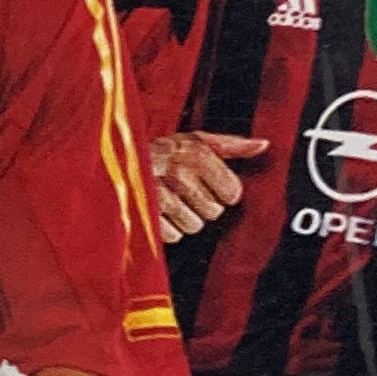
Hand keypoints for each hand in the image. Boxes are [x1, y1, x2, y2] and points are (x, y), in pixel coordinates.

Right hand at [150, 129, 266, 240]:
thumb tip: (262, 145)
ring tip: (170, 201)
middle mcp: (179, 172)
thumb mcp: (194, 140)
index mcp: (196, 152)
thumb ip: (231, 144)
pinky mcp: (145, 215)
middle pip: (214, 211)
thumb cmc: (161, 152)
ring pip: (195, 225)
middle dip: (201, 204)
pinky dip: (167, 227)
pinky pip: (174, 235)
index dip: (223, 191)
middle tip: (183, 191)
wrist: (114, 161)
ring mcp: (160, 195)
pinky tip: (158, 211)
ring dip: (184, 217)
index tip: (208, 184)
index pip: (233, 192)